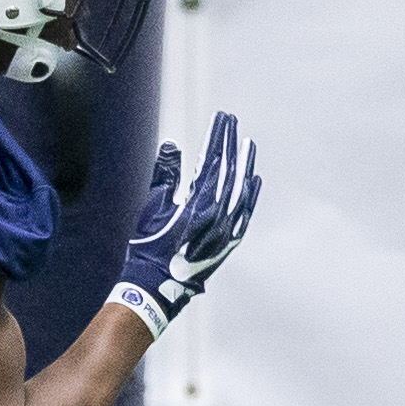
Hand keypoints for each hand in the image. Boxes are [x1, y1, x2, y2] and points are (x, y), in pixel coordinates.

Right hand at [112, 110, 260, 339]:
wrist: (157, 287)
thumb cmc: (150, 248)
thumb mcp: (153, 208)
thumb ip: (165, 175)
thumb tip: (173, 147)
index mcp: (198, 203)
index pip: (211, 160)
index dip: (216, 137)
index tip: (221, 118)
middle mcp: (218, 215)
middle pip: (228, 170)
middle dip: (230, 143)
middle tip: (232, 121)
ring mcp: (227, 229)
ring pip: (241, 188)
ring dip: (245, 164)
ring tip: (247, 143)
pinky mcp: (230, 242)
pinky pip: (246, 213)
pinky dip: (251, 195)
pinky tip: (254, 180)